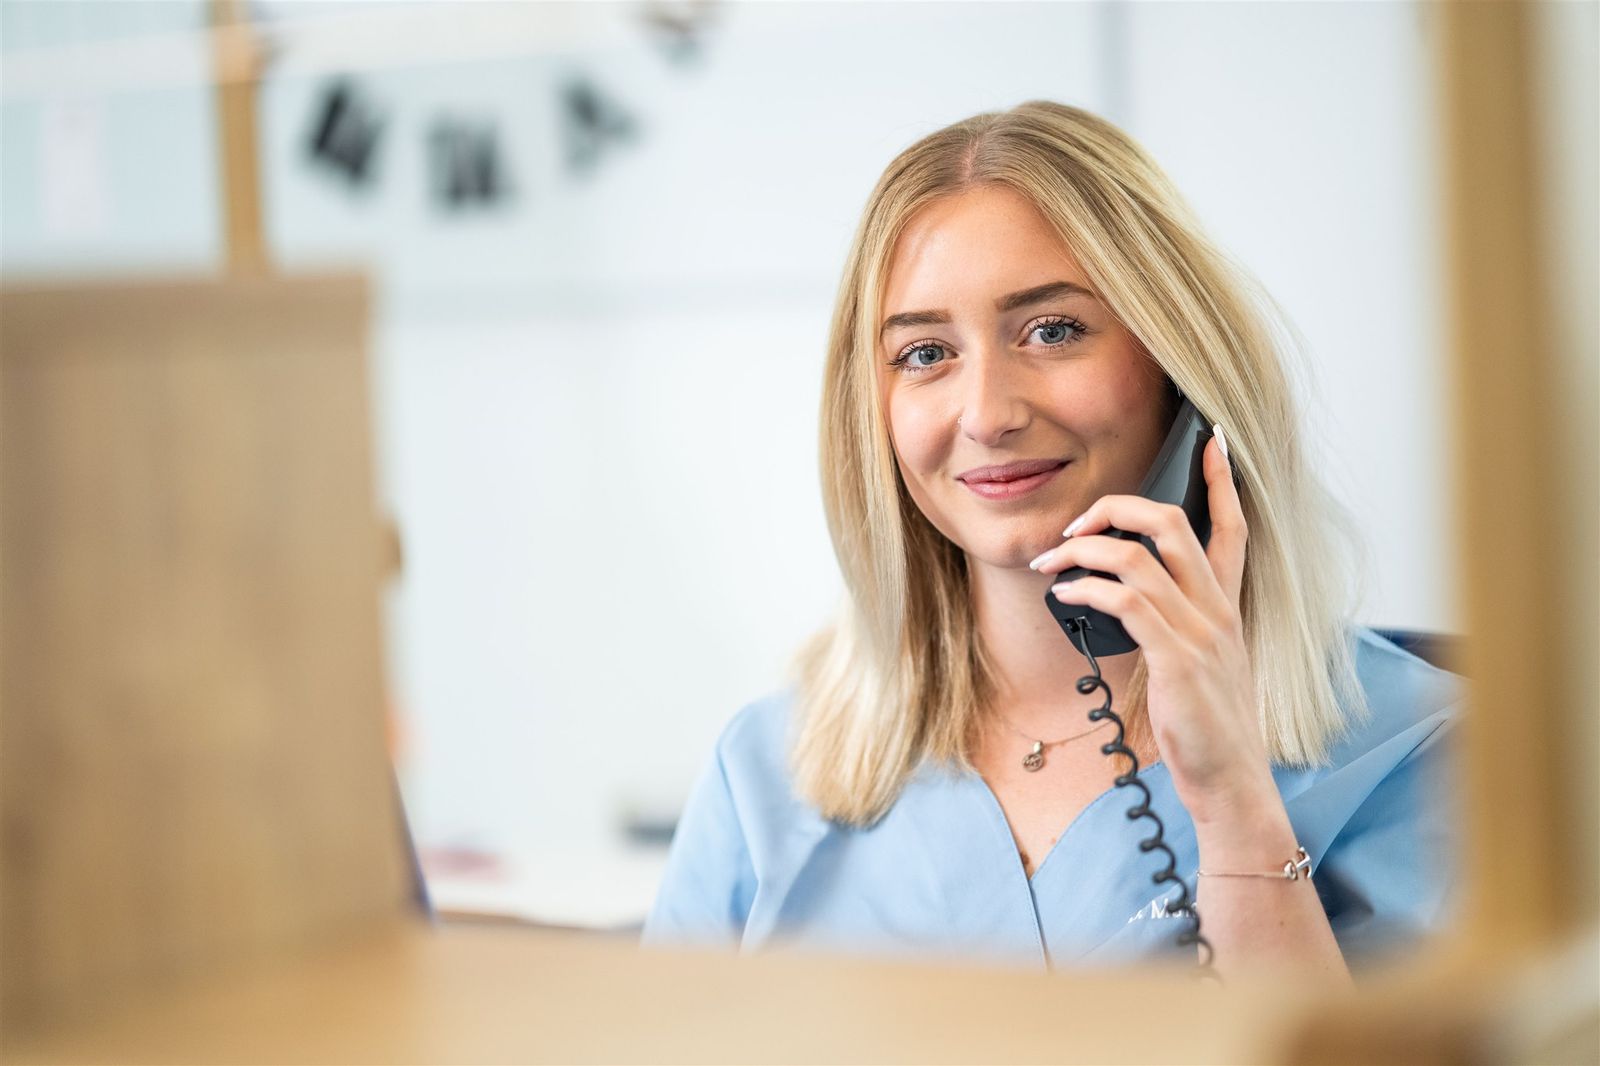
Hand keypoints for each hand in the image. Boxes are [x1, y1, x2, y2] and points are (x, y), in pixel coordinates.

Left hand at [1027, 429, 1273, 822]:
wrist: (1230, 780)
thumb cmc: (1207, 727)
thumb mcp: (1201, 665)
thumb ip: (1177, 626)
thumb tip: (1125, 600)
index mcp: (1227, 606)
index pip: (1233, 528)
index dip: (1221, 481)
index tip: (1212, 440)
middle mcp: (1218, 610)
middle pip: (1172, 523)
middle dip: (1115, 507)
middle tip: (1073, 525)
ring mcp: (1200, 632)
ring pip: (1137, 556)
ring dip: (1081, 552)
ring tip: (1049, 564)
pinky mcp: (1178, 659)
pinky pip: (1125, 602)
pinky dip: (1084, 589)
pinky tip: (1062, 597)